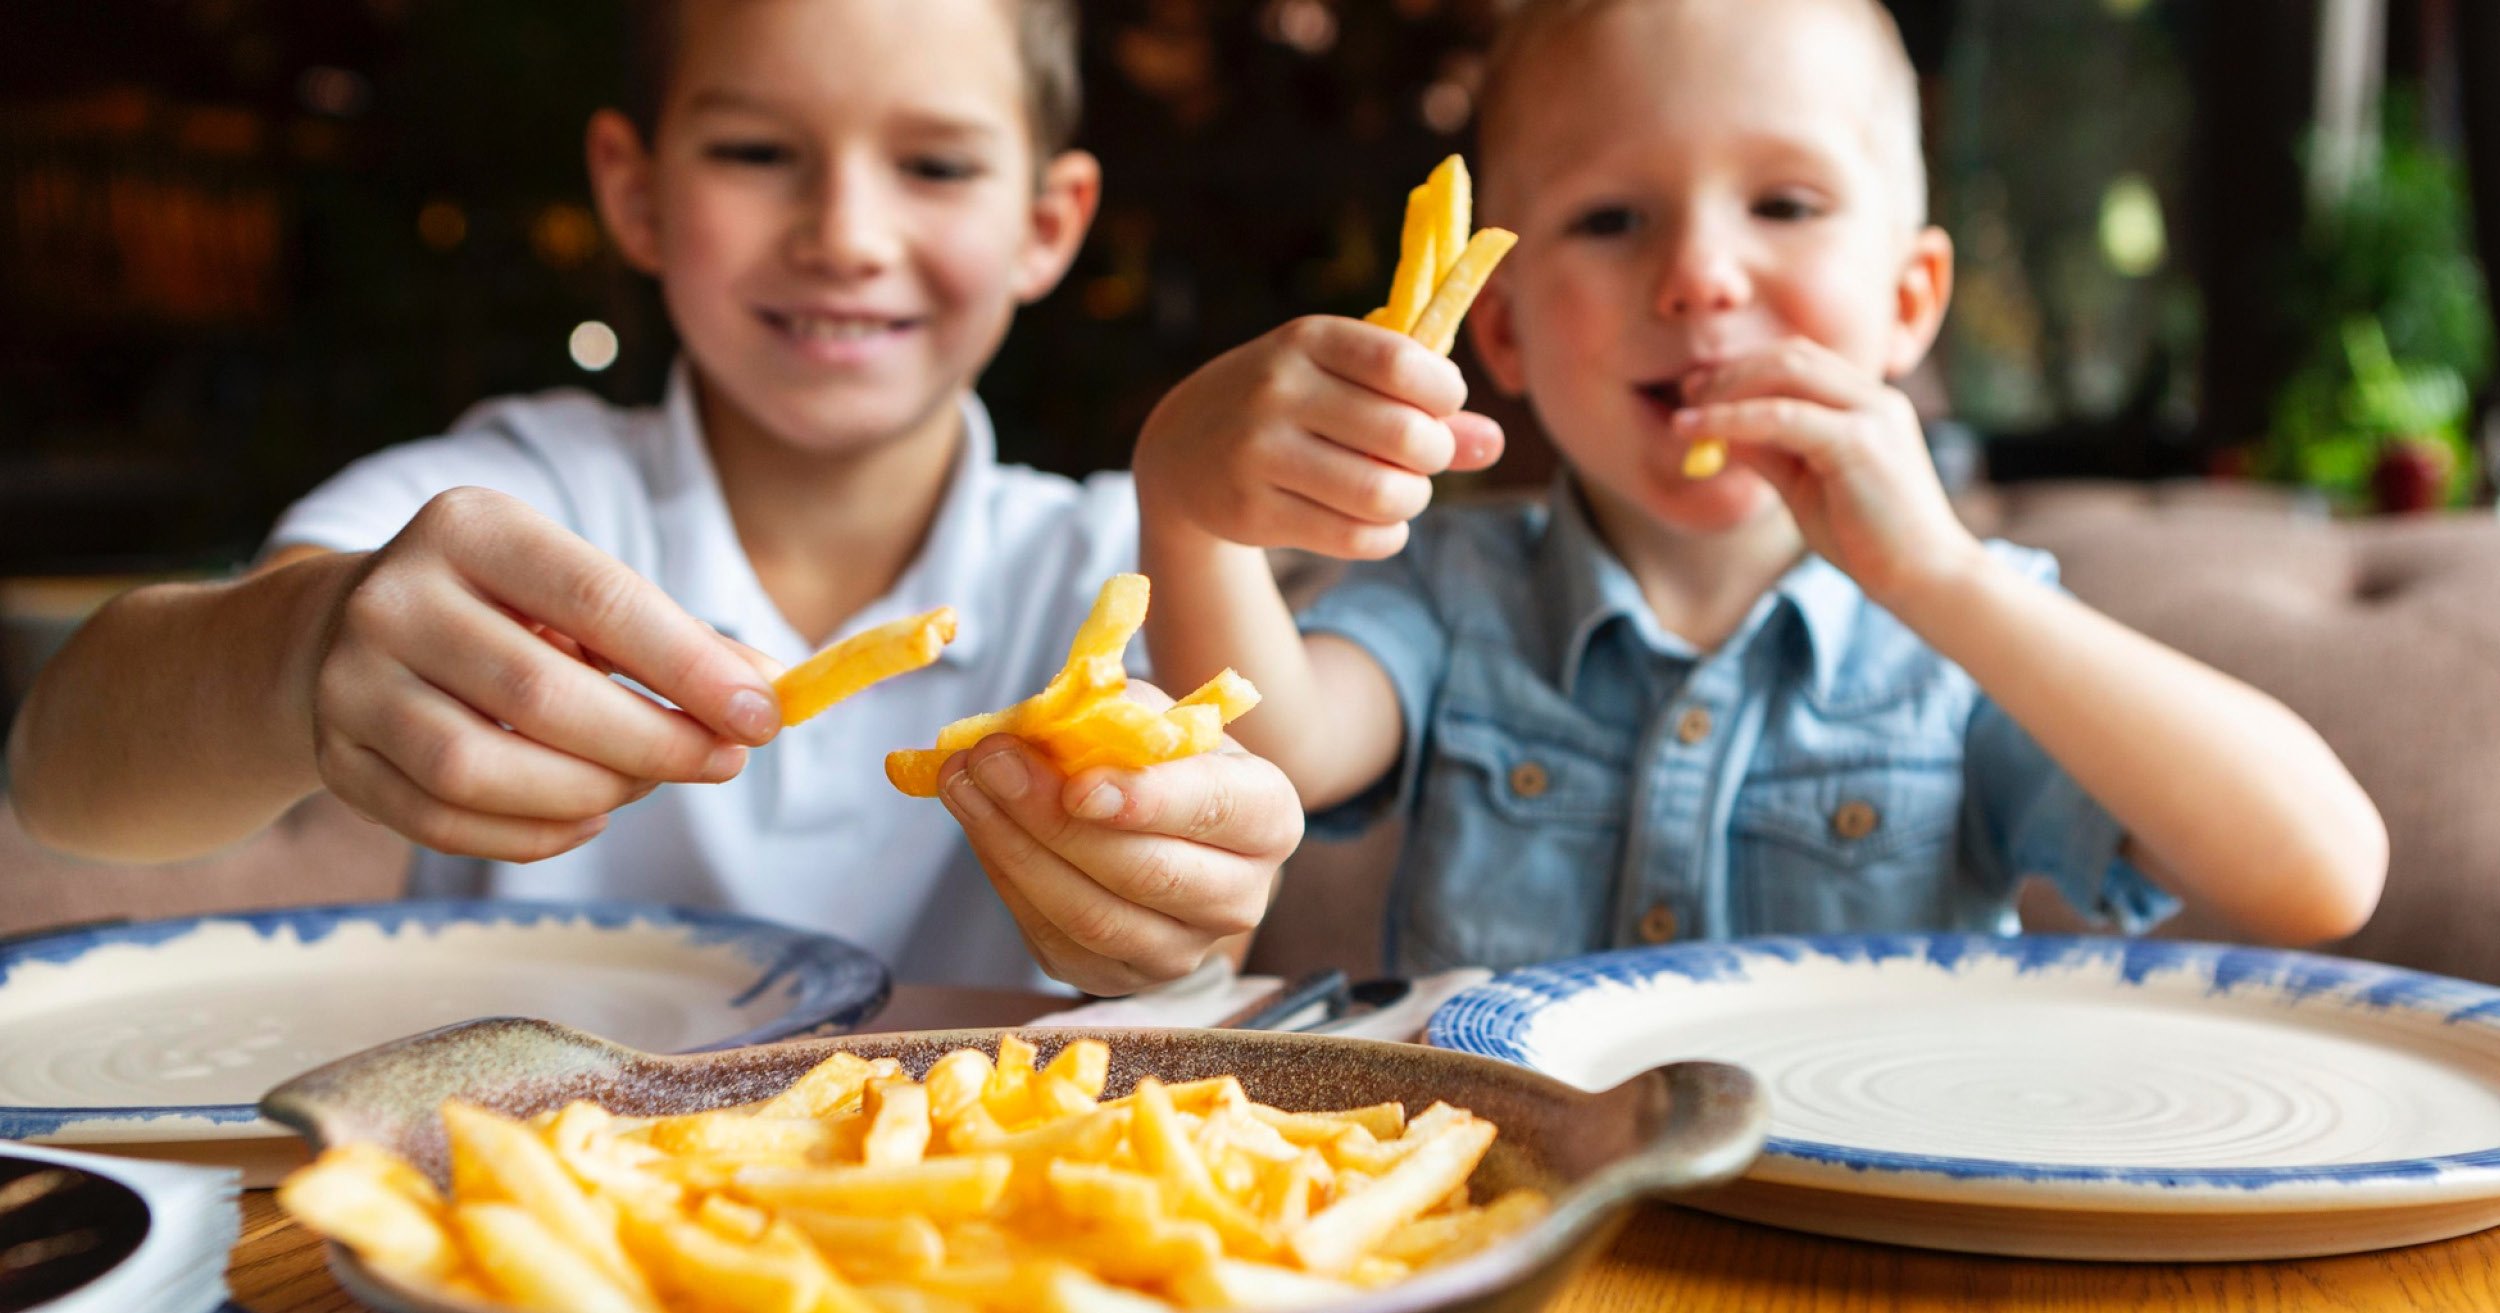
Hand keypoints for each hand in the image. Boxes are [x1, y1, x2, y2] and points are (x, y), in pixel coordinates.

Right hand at [305, 487, 782, 861]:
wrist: (340, 629)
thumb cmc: (501, 610)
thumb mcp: (577, 594)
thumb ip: (672, 638)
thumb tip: (771, 691)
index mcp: (469, 527)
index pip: (597, 598)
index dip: (689, 666)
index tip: (764, 715)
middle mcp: (395, 597)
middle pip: (540, 694)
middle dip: (653, 741)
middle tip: (721, 762)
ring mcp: (351, 681)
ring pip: (478, 768)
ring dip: (589, 791)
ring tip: (645, 784)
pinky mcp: (336, 757)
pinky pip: (442, 821)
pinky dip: (531, 834)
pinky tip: (586, 816)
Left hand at [933, 683, 1303, 994]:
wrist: (1164, 825)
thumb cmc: (1161, 759)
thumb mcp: (1153, 715)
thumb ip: (1110, 714)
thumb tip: (1038, 728)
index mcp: (1269, 817)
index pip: (1213, 809)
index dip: (1144, 800)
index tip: (1076, 783)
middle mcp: (1241, 896)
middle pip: (1148, 872)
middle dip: (1055, 818)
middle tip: (990, 762)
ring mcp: (1183, 950)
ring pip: (1094, 916)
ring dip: (1016, 849)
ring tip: (964, 785)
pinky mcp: (1121, 977)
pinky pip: (1055, 938)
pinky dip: (1008, 879)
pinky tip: (979, 824)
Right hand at [1134, 315, 1503, 559]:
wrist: (1183, 446)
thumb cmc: (1290, 403)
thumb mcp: (1344, 380)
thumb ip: (1422, 405)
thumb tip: (1494, 443)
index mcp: (1308, 339)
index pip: (1405, 364)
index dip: (1446, 394)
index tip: (1441, 406)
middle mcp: (1278, 390)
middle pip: (1406, 436)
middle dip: (1436, 456)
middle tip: (1423, 459)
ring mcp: (1259, 453)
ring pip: (1383, 495)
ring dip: (1412, 501)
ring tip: (1401, 492)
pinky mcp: (1250, 512)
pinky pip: (1354, 538)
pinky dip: (1387, 536)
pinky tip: (1378, 523)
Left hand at [1677, 338, 1983, 603]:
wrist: (1924, 578)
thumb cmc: (1867, 539)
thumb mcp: (1804, 485)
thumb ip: (1767, 452)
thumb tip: (1718, 429)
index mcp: (1869, 404)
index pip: (1802, 360)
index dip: (1747, 368)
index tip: (1701, 391)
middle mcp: (1875, 398)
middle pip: (1792, 355)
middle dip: (1732, 371)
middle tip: (1686, 395)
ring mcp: (1873, 413)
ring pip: (1787, 373)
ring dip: (1728, 389)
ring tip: (1687, 415)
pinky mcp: (1860, 442)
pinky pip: (1782, 416)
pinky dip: (1734, 419)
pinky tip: (1700, 432)